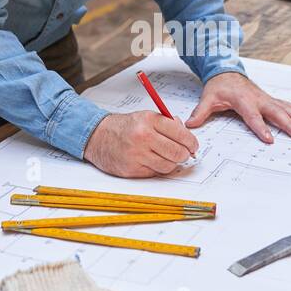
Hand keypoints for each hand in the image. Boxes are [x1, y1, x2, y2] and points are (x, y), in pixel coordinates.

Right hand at [83, 110, 198, 176]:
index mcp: (149, 121)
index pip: (181, 134)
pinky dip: (157, 168)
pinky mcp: (131, 169)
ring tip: (166, 157)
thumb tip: (188, 138)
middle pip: (178, 153)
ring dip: (171, 163)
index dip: (191, 143)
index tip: (193, 146)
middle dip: (184, 155)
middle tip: (183, 154)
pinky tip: (152, 161)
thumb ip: (168, 124)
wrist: (98, 136)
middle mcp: (143, 137)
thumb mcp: (146, 117)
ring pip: (168, 166)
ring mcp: (137, 155)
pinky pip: (155, 173)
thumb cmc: (125, 126)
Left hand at [185, 72, 290, 143]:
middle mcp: (258, 99)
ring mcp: (266, 98)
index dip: (261, 128)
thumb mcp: (208, 98)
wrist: (226, 70)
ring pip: (285, 108)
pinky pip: (287, 104)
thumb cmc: (219, 86)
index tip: (269, 139)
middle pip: (275, 113)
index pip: (253, 116)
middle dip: (288, 124)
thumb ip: (200, 112)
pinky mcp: (270, 99)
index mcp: (243, 100)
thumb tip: (190, 124)